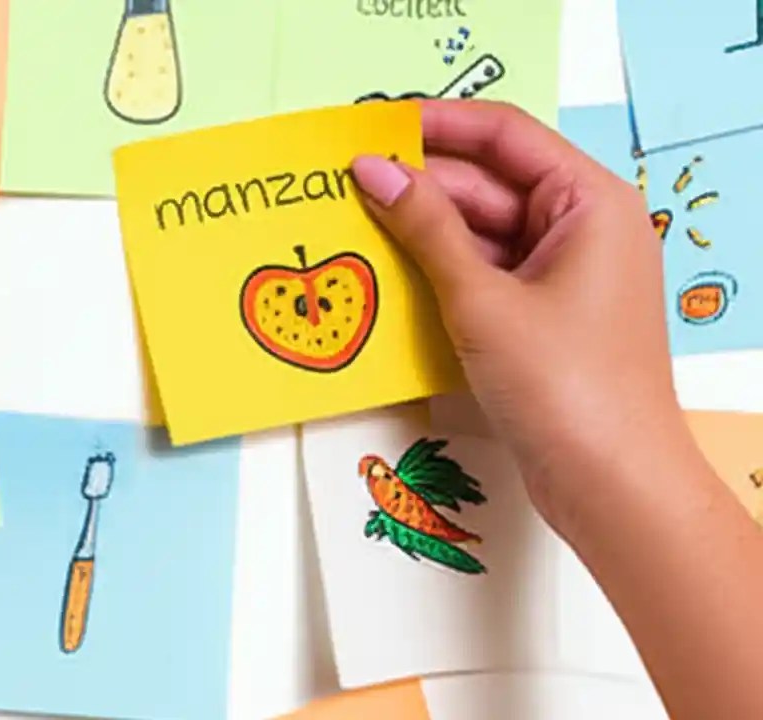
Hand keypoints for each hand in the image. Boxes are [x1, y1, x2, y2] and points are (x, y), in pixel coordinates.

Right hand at [349, 100, 694, 529]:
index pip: (505, 135)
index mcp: (590, 202)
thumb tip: (373, 170)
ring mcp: (563, 274)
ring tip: (353, 225)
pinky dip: (439, 271)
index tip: (372, 127)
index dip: (436, 124)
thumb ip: (425, 228)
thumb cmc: (565, 386)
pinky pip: (484, 272)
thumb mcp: (483, 300)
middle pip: (490, 184)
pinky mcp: (543, 315)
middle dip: (420, 184)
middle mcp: (582, 227)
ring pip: (481, 231)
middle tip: (345, 184)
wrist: (612, 485)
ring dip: (423, 231)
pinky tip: (386, 272)